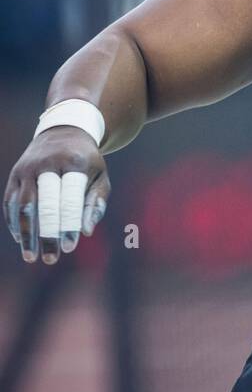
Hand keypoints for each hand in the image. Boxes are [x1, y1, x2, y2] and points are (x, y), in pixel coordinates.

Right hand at [3, 126, 110, 263]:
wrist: (64, 131)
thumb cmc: (87, 161)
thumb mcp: (100, 176)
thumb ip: (96, 202)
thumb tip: (86, 231)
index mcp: (74, 163)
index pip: (70, 198)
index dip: (69, 224)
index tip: (70, 247)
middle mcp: (47, 164)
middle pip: (44, 204)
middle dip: (46, 233)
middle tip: (50, 260)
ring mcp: (28, 168)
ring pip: (22, 205)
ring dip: (26, 233)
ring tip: (31, 257)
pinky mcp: (15, 174)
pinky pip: (11, 201)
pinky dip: (15, 222)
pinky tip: (21, 240)